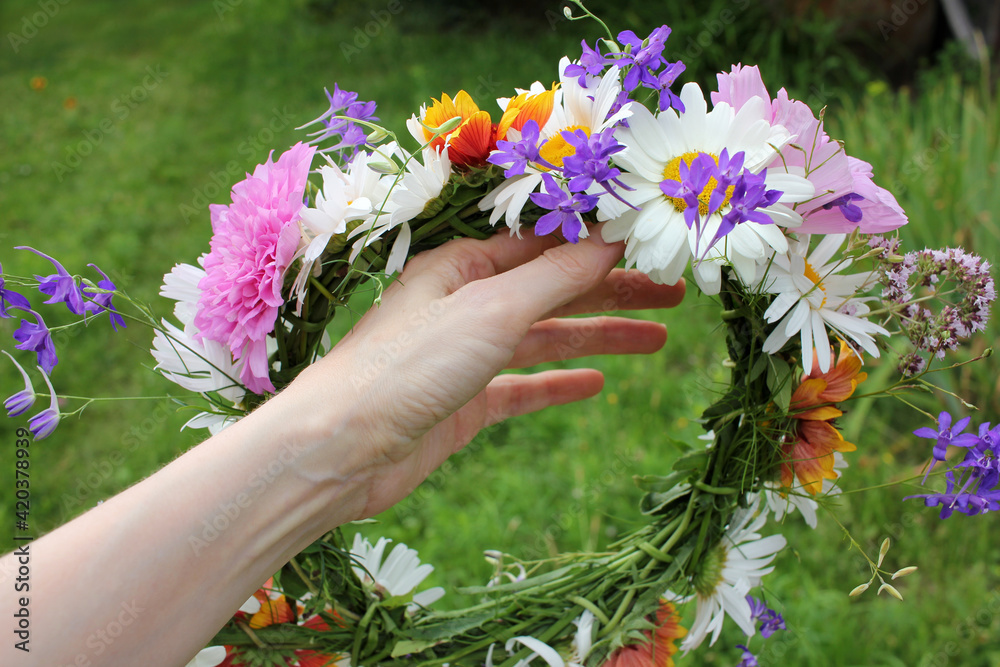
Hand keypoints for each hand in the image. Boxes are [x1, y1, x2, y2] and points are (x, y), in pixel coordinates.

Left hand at [289, 227, 684, 518]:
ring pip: (546, 336)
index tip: (654, 237)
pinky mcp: (465, 403)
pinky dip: (559, 382)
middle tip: (677, 292)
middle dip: (613, 287)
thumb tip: (612, 238)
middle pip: (553, 287)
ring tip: (658, 337)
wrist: (341, 450)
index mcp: (465, 263)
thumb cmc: (406, 365)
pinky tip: (597, 384)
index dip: (600, 239)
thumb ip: (555, 276)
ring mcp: (466, 354)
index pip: (545, 241)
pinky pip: (524, 386)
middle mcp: (466, 302)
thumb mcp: (491, 310)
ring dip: (599, 333)